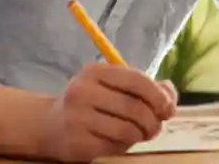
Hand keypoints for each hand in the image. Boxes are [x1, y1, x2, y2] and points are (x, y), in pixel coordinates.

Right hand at [37, 62, 176, 162]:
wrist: (48, 124)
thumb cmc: (92, 102)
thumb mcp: (114, 86)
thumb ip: (145, 87)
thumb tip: (170, 95)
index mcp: (95, 72)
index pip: (137, 80)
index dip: (159, 96)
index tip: (168, 109)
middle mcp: (82, 92)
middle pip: (134, 108)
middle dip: (153, 120)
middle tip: (156, 127)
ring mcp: (76, 118)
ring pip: (126, 130)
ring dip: (141, 135)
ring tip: (141, 134)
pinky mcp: (75, 143)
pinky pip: (113, 147)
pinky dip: (124, 146)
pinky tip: (121, 142)